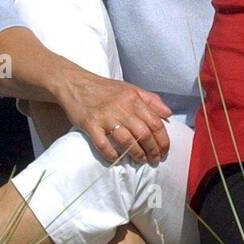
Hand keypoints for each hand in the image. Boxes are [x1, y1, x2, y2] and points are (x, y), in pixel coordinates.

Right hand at [53, 67, 171, 164]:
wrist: (75, 83)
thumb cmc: (104, 89)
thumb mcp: (131, 89)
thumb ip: (151, 100)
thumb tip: (168, 114)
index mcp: (134, 99)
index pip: (155, 123)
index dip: (163, 140)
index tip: (164, 150)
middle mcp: (122, 108)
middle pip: (144, 134)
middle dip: (152, 150)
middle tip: (154, 160)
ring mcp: (105, 117)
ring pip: (127, 141)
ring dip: (136, 154)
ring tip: (140, 161)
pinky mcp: (90, 124)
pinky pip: (103, 144)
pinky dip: (111, 154)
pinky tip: (117, 159)